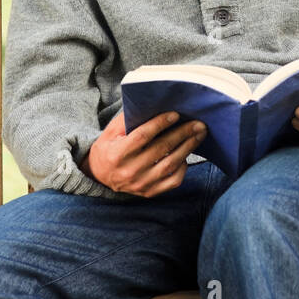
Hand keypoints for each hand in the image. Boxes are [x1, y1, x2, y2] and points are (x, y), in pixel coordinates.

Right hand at [85, 110, 206, 196]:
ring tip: (199, 135)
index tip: (175, 114)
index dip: (160, 124)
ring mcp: (141, 184)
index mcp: (118, 154)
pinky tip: (186, 154)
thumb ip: (128, 120)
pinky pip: (173, 181)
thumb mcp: (111, 131)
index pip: (143, 136)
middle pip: (161, 149)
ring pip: (170, 165)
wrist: (100, 175)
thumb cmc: (108, 147)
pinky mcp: (150, 192)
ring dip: (187, 148)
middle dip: (182, 134)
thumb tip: (152, 106)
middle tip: (197, 123)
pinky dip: (183, 167)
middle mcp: (129, 171)